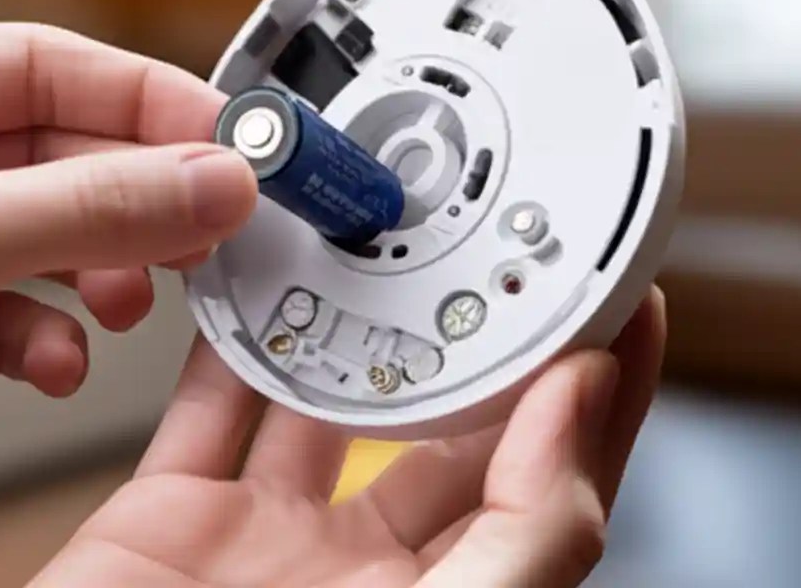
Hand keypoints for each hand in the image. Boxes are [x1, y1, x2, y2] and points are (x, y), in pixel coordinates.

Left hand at [0, 24, 257, 586]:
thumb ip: (78, 210)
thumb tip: (203, 179)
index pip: (34, 66)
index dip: (139, 100)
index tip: (224, 141)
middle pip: (47, 156)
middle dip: (129, 198)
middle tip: (205, 227)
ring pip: (37, 241)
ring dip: (96, 273)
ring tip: (131, 301)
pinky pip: (6, 319)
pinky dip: (47, 339)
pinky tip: (56, 361)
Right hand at [33, 290, 665, 587]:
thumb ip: (529, 532)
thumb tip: (581, 404)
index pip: (551, 482)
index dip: (598, 392)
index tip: (625, 300)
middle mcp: (365, 571)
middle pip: (442, 425)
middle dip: (476, 335)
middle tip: (499, 246)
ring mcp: (269, 539)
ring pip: (319, 400)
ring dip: (344, 329)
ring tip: (379, 246)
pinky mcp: (175, 517)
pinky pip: (206, 408)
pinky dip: (223, 343)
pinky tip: (247, 284)